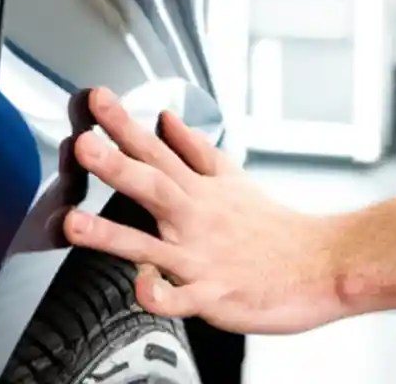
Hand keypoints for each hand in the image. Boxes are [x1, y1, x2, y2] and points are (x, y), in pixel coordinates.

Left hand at [63, 88, 346, 334]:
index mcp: (199, 191)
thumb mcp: (231, 178)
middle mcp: (196, 219)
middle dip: (115, 166)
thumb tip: (164, 118)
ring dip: (111, 234)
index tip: (95, 98)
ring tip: (74, 223)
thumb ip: (193, 150)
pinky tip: (142, 289)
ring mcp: (203, 258)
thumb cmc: (273, 227)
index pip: (155, 150)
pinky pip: (183, 298)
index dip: (123, 124)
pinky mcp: (215, 294)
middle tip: (83, 144)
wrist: (321, 266)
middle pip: (152, 187)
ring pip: (151, 244)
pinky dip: (163, 294)